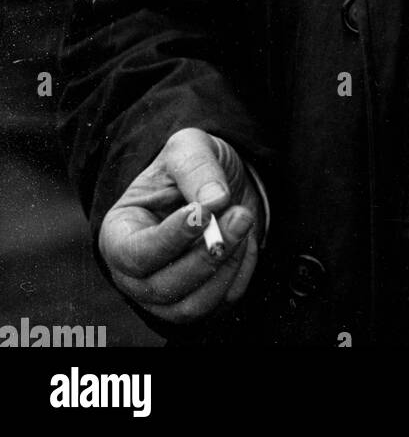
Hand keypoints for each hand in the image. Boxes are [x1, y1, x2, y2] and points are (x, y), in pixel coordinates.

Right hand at [98, 128, 261, 323]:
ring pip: (192, 305)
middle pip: (163, 286)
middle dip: (207, 253)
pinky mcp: (197, 304)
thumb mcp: (189, 148)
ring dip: (226, 266)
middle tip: (241, 215)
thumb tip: (215, 201)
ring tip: (243, 221)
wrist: (219, 188)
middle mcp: (134, 275)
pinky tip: (244, 241)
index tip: (203, 214)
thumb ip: (196, 167)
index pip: (135, 254)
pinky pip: (220, 304)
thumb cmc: (192, 167)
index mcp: (119, 234)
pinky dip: (240, 273)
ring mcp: (163, 297)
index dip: (170, 239)